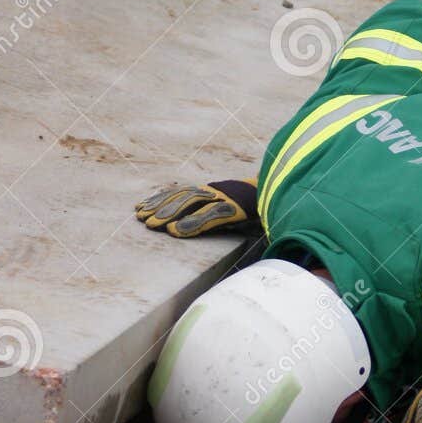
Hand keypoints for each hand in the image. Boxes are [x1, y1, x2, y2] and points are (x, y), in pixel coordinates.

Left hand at [135, 179, 260, 237]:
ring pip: (190, 204)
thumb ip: (210, 213)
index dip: (159, 198)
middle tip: (139, 217)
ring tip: (152, 224)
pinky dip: (191, 224)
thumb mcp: (229, 207)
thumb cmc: (255, 204)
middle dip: (159, 206)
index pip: (180, 192)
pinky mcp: (233, 209)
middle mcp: (214, 191)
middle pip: (181, 197)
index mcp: (211, 190)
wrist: (282, 195)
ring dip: (169, 214)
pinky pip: (208, 217)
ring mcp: (223, 198)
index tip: (140, 207)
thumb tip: (186, 223)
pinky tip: (176, 232)